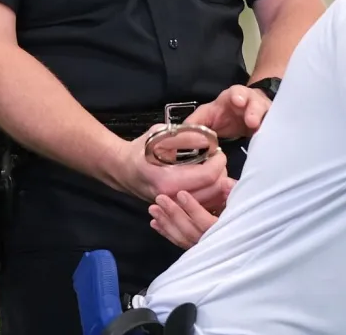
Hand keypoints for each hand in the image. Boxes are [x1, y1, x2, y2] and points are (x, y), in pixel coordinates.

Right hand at [108, 127, 230, 211]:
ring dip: (218, 184)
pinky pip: (203, 205)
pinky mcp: (178, 210)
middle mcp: (173, 199)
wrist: (124, 170)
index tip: (218, 151)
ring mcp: (176, 208)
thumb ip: (184, 136)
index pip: (208, 176)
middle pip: (213, 190)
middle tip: (218, 159)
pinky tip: (211, 182)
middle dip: (221, 172)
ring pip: (211, 200)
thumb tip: (208, 139)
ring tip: (214, 169)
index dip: (219, 162)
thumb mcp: (159, 135)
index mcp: (168, 180)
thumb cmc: (141, 150)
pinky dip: (212, 194)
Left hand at [149, 182, 232, 249]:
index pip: (207, 223)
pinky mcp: (194, 249)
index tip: (180, 194)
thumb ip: (233, 193)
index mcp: (226, 231)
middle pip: (191, 231)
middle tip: (160, 198)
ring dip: (166, 223)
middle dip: (174, 214)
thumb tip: (225, 182)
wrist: (240, 236)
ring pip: (182, 237)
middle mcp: (213, 243)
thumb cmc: (240, 213)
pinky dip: (166, 233)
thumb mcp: (241, 202)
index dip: (193, 209)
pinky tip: (154, 223)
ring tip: (153, 209)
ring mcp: (203, 248)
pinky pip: (178, 242)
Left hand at [184, 85, 271, 138]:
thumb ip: (196, 123)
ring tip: (259, 131)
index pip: (236, 92)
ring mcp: (263, 113)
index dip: (237, 95)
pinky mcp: (270, 125)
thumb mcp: (208, 115)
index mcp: (233, 98)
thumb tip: (179, 134)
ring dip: (263, 122)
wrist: (246, 115)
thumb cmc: (225, 114)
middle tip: (251, 120)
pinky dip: (273, 132)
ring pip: (266, 113)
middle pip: (254, 101)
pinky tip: (272, 139)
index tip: (238, 102)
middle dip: (253, 108)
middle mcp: (250, 102)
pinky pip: (274, 127)